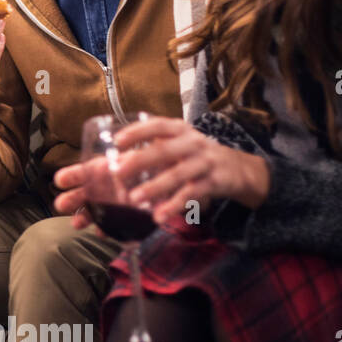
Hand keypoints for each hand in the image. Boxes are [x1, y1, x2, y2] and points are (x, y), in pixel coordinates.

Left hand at [56, 116, 269, 226]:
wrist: (237, 168)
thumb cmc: (192, 156)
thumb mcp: (174, 146)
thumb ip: (147, 152)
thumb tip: (103, 168)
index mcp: (177, 131)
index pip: (157, 125)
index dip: (137, 131)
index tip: (117, 141)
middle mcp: (191, 143)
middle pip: (164, 150)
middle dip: (139, 161)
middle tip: (117, 173)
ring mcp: (203, 163)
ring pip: (178, 175)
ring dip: (155, 187)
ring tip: (134, 200)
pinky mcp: (213, 183)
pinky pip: (192, 195)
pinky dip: (174, 206)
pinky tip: (159, 216)